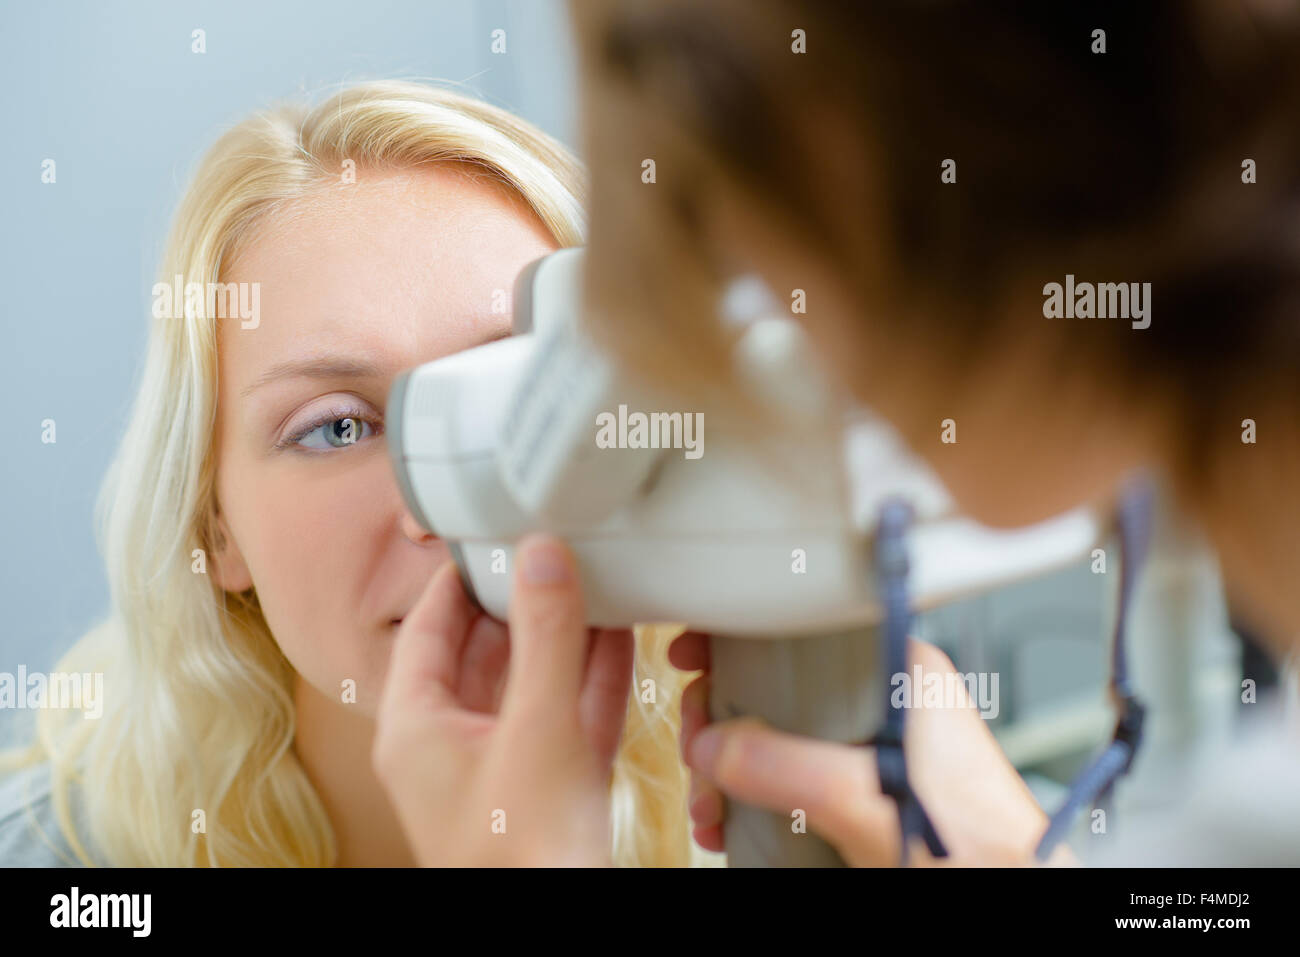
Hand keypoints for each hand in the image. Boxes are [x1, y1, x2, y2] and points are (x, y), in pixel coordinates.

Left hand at [372, 534, 633, 866]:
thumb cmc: (523, 852)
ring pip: (531, 682)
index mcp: (417, 728)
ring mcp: (502, 767)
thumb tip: (540, 554)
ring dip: (564, 636)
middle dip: (521, 602)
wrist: (560, 922)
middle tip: (553, 550)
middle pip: (482, 651)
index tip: (492, 534)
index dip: (459, 577)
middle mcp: (451, 744)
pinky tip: (621, 636)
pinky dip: (591, 677)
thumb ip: (544, 635)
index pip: (427, 627)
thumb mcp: (537, 727)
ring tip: (593, 580)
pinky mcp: (547, 786)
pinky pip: (567, 715)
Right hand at [673, 634, 1074, 865]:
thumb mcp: (865, 797)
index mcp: (896, 669)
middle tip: (697, 752)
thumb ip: (787, 767)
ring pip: (775, 733)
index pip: (801, 626)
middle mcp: (882, 696)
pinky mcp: (863, 784)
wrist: (1008, 892)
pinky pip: (792, 772)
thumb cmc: (976, 844)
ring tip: (712, 804)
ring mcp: (872, 742)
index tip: (691, 650)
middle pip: (773, 685)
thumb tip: (712, 746)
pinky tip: (732, 820)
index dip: (737, 637)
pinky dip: (754, 793)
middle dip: (719, 721)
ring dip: (730, 767)